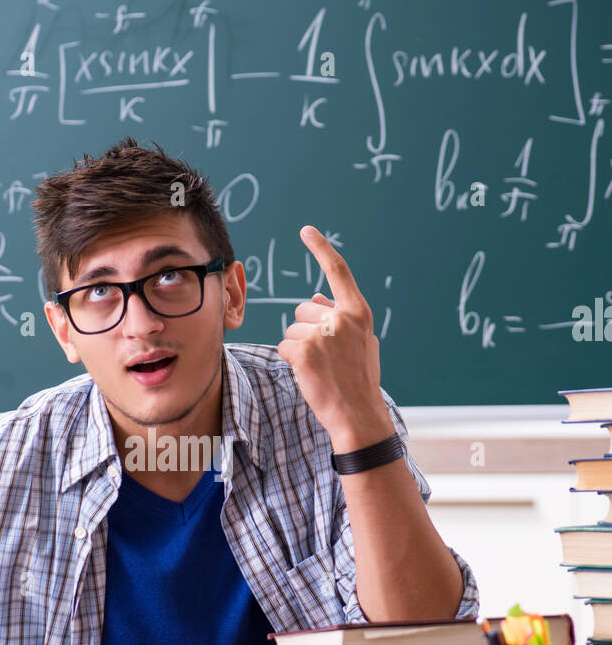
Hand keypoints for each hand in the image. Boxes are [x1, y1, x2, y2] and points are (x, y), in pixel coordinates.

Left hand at [277, 226, 391, 450]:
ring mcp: (321, 335)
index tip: (306, 231)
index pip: (338, 272)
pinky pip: (283, 346)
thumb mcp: (361, 341)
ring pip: (291, 329)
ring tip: (320, 367)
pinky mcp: (303, 352)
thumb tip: (316, 297)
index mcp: (358, 312)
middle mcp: (340, 318)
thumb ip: (341, 317)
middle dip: (307, 329)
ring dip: (298, 347)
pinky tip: (309, 373)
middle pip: (303, 309)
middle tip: (326, 356)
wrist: (358, 414)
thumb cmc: (359, 378)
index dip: (321, 249)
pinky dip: (290, 360)